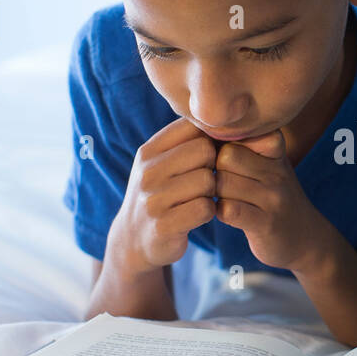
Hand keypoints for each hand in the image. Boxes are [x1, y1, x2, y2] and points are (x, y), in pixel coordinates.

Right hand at [109, 118, 217, 274]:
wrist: (134, 240)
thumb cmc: (158, 193)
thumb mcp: (160, 162)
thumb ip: (184, 140)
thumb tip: (222, 115)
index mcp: (148, 151)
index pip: (194, 127)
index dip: (210, 139)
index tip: (212, 155)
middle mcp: (147, 172)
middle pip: (205, 151)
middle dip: (213, 165)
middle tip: (206, 180)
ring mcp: (153, 200)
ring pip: (208, 180)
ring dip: (212, 191)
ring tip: (201, 197)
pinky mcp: (164, 226)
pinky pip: (206, 208)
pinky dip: (209, 212)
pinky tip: (198, 214)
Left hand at [214, 129, 332, 271]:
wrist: (305, 237)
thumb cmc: (273, 193)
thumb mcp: (267, 161)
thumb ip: (241, 143)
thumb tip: (200, 128)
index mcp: (276, 148)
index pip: (235, 133)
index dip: (221, 146)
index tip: (226, 160)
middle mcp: (278, 170)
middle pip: (225, 157)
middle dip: (215, 170)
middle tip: (221, 182)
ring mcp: (274, 197)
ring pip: (223, 183)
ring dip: (216, 194)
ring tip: (226, 198)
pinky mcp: (266, 223)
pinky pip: (227, 210)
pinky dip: (220, 212)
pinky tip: (229, 214)